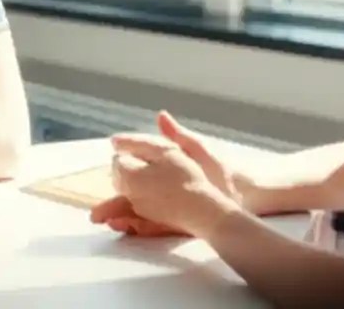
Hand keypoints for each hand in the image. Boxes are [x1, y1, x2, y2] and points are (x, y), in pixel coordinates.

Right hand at [91, 111, 247, 236]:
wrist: (246, 198)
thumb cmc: (224, 171)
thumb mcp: (199, 150)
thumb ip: (178, 136)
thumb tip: (161, 115)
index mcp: (165, 168)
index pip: (136, 166)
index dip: (120, 165)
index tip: (108, 162)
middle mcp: (163, 187)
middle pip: (131, 194)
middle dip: (113, 201)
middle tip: (96, 212)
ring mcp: (167, 206)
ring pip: (137, 211)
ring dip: (120, 216)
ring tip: (108, 220)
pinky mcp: (175, 221)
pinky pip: (150, 225)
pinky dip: (137, 227)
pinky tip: (125, 228)